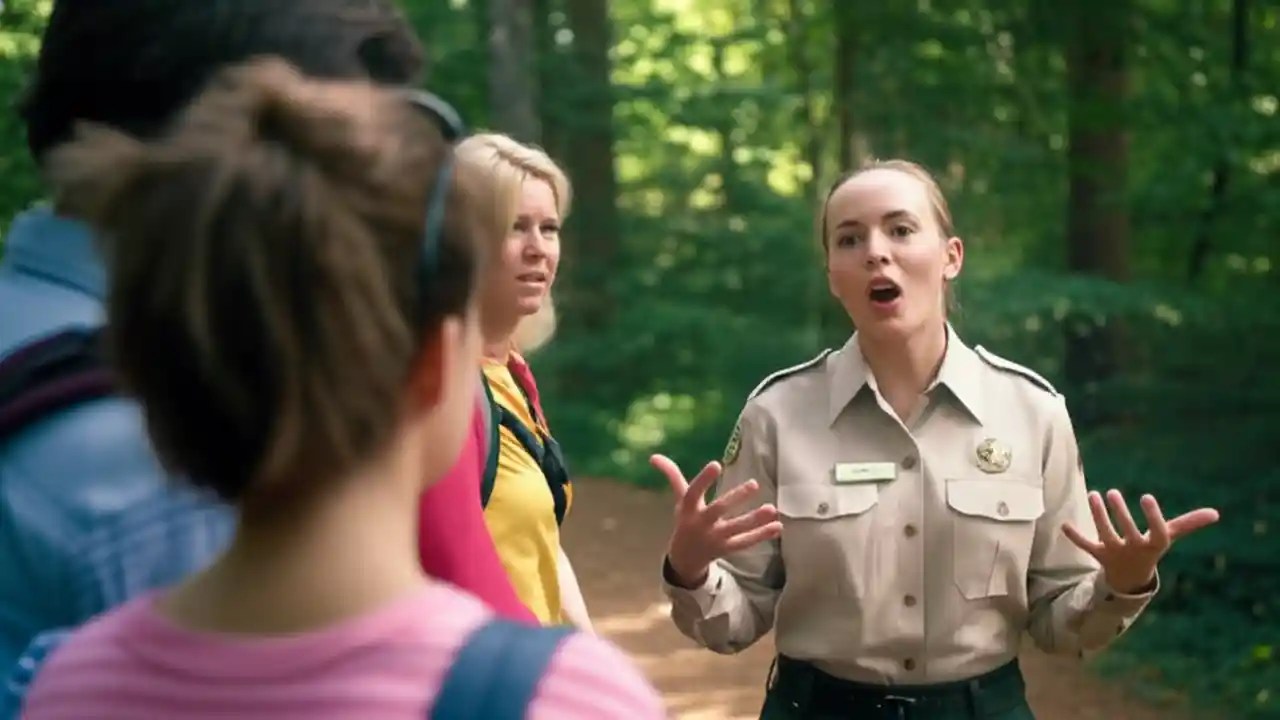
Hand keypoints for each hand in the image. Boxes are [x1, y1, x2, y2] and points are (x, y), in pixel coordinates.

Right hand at [651, 454, 782, 588]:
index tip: (716, 464)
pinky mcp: (726, 549)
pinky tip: (777, 526)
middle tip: (754, 484)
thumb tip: (653, 456)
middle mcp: (701, 524)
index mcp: (688, 509)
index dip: (703, 479)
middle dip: (735, 498)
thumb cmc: (685, 521)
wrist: (684, 558)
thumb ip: (672, 476)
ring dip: (754, 520)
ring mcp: (715, 538)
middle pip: (718, 510)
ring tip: (772, 509)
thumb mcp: (680, 500)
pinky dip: (761, 535)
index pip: (693, 492)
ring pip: (736, 529)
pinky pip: (745, 542)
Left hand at [1063, 489, 1219, 593]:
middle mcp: (1134, 550)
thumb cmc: (1151, 549)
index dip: (1153, 517)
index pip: (1157, 532)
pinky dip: (1075, 536)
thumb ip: (1189, 524)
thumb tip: (1215, 513)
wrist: (1130, 579)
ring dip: (1097, 515)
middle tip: (1113, 493)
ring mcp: (1115, 553)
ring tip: (1093, 495)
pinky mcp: (1098, 554)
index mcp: (1154, 545)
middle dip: (1119, 513)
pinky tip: (1063, 524)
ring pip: (1104, 534)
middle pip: (1126, 531)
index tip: (1147, 496)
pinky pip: (1085, 545)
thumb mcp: (1169, 537)